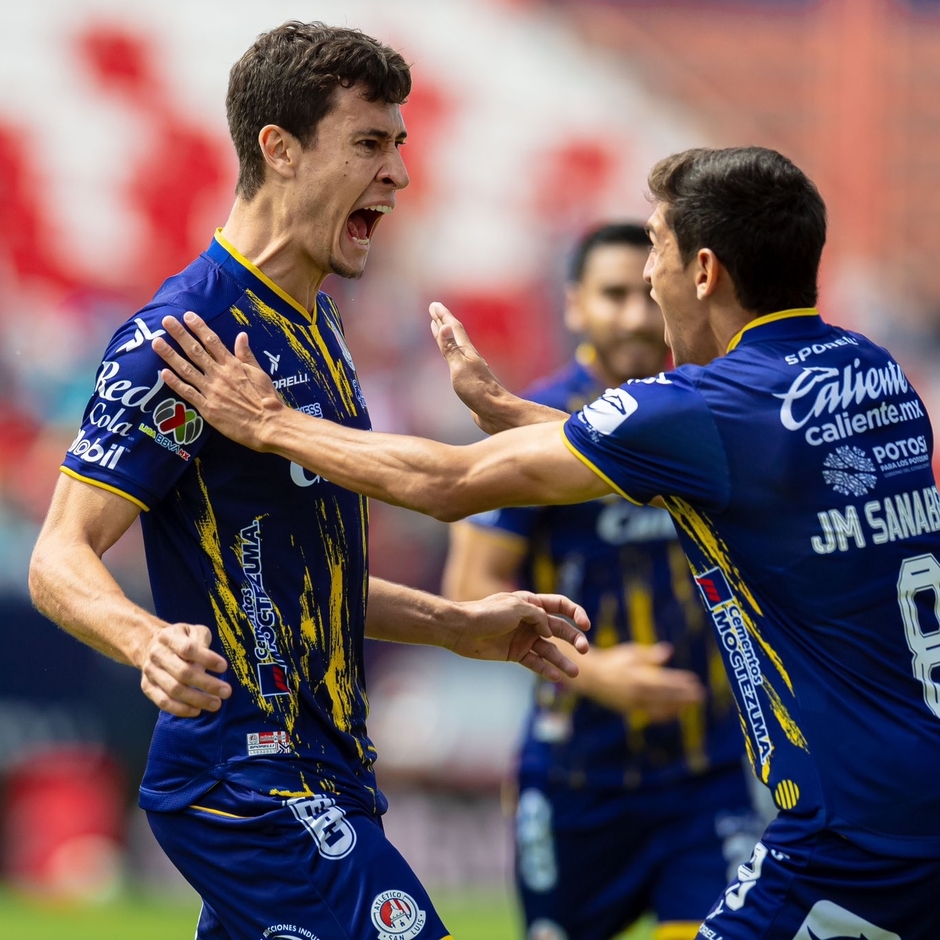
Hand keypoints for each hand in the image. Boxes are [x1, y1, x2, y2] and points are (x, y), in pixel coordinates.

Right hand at [139, 622, 231, 716]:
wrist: (150, 645)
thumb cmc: (180, 639)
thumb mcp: (193, 631)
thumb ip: (202, 641)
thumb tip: (210, 661)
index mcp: (169, 637)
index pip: (188, 649)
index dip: (207, 658)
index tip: (224, 667)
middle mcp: (157, 654)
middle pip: (183, 672)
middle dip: (207, 684)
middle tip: (226, 691)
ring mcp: (150, 672)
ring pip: (174, 689)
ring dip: (197, 699)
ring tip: (216, 704)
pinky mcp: (147, 687)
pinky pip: (163, 702)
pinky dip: (181, 709)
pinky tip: (197, 710)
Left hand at [152, 311, 281, 451]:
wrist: (268, 424)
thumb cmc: (267, 399)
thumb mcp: (260, 373)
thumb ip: (247, 355)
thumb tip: (241, 336)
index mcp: (233, 365)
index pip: (213, 341)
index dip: (199, 327)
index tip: (187, 316)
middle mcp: (219, 375)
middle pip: (195, 351)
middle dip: (180, 334)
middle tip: (166, 321)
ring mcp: (211, 391)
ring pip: (186, 369)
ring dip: (170, 355)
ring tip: (157, 343)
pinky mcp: (207, 408)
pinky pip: (187, 393)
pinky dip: (175, 383)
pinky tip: (163, 373)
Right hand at [429, 302, 566, 432]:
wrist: (495, 412)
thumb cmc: (478, 391)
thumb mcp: (460, 367)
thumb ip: (450, 348)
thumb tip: (443, 326)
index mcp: (466, 352)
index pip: (453, 328)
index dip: (443, 316)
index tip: (434, 305)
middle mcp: (469, 357)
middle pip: (455, 335)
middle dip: (443, 322)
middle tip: (434, 310)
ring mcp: (471, 368)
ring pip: (456, 347)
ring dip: (446, 336)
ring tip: (439, 329)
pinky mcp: (470, 381)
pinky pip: (457, 361)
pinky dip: (450, 353)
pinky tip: (451, 357)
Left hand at [447, 590, 589, 681]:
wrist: (461, 629)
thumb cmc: (487, 613)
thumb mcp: (516, 608)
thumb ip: (538, 616)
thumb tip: (549, 631)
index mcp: (531, 603)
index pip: (560, 606)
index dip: (576, 613)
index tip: (586, 625)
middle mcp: (531, 621)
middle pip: (559, 629)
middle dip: (574, 639)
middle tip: (584, 649)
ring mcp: (524, 638)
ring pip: (549, 650)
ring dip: (562, 660)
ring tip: (575, 673)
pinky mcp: (516, 653)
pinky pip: (535, 662)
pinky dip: (545, 669)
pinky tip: (557, 677)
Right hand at [572, 641, 705, 720]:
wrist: (592, 677)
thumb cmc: (613, 661)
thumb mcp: (630, 653)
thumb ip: (649, 655)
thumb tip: (668, 651)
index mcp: (638, 677)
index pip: (665, 681)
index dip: (681, 682)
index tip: (695, 680)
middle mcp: (637, 693)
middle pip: (667, 696)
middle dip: (685, 696)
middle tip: (701, 694)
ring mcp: (634, 704)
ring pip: (661, 709)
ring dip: (679, 707)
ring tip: (692, 704)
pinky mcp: (631, 710)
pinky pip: (652, 715)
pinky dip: (666, 715)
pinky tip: (676, 711)